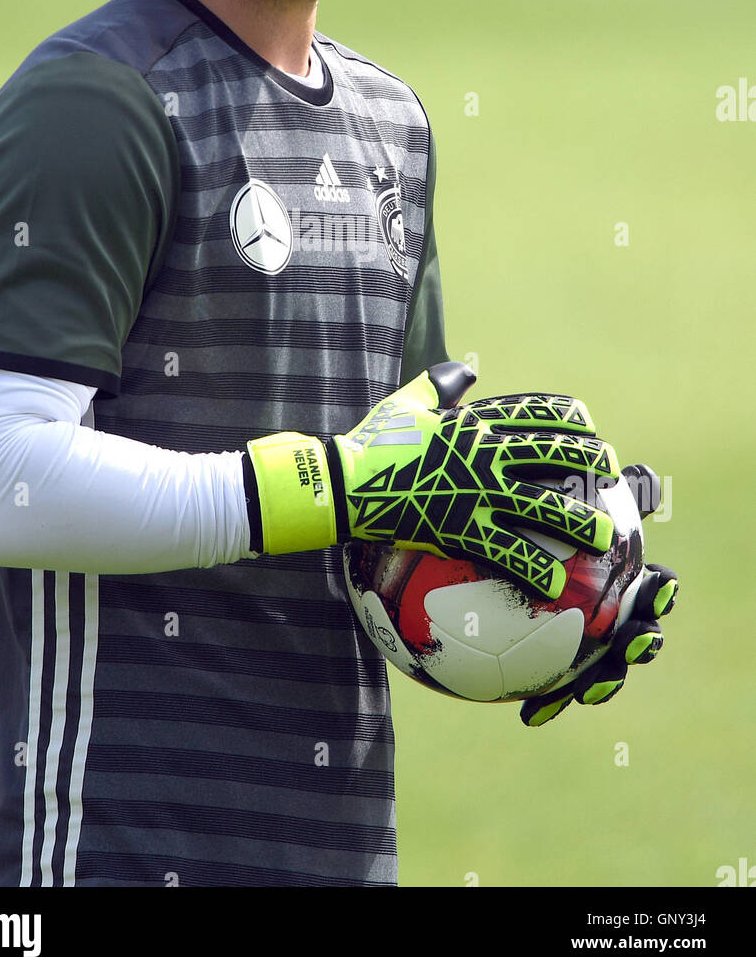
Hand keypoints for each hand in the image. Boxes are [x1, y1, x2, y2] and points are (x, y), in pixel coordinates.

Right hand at [246, 362, 619, 598]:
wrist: (344, 482)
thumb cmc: (372, 442)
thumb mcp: (407, 403)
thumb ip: (439, 385)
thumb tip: (466, 371)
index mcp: (474, 422)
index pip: (533, 412)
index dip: (566, 417)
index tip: (588, 423)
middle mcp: (485, 453)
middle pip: (554, 454)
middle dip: (591, 461)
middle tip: (613, 472)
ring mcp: (477, 491)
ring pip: (542, 506)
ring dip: (578, 521)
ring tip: (605, 536)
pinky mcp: (462, 528)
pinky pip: (506, 550)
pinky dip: (533, 567)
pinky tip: (555, 584)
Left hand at [520, 465, 677, 724]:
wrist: (485, 565)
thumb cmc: (531, 527)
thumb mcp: (554, 504)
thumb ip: (588, 491)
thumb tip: (635, 471)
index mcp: (621, 580)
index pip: (651, 584)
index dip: (661, 591)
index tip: (657, 588)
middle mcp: (612, 617)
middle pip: (637, 633)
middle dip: (641, 644)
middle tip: (631, 644)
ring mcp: (585, 648)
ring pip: (603, 671)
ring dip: (603, 684)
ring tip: (589, 690)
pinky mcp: (551, 672)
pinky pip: (552, 691)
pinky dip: (546, 704)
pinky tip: (530, 715)